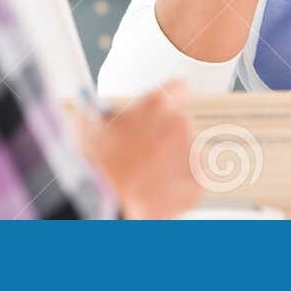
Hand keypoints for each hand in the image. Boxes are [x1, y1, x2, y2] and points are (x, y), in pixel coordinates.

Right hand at [73, 82, 200, 218]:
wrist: (104, 202)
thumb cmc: (96, 166)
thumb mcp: (92, 126)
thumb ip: (105, 114)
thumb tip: (94, 112)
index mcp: (157, 104)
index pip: (180, 89)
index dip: (170, 103)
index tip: (166, 114)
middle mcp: (179, 123)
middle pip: (181, 125)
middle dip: (167, 137)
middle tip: (146, 154)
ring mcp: (191, 153)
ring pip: (190, 152)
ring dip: (176, 161)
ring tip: (151, 176)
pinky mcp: (198, 181)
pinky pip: (197, 178)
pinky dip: (184, 184)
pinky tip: (161, 189)